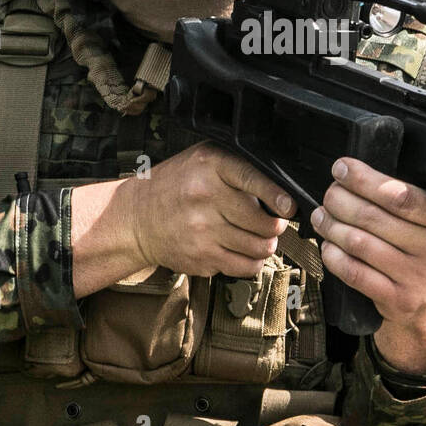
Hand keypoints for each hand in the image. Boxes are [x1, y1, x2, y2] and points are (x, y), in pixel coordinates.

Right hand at [124, 141, 294, 278]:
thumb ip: (235, 167)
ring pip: (257, 246)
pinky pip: (244, 266)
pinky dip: (254, 262)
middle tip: (275, 223)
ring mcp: (203, 230)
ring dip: (267, 245)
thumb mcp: (201, 159)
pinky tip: (248, 252)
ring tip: (262, 238)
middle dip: (275, 226)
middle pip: (261, 221)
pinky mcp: (202, 257)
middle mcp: (205, 198)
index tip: (288, 206)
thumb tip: (278, 187)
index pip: (252, 180)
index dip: (277, 196)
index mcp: (209, 167)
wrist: (136, 219)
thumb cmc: (173, 186)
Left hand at [311, 157, 425, 374]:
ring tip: (322, 216)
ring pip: (360, 243)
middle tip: (330, 194)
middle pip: (374, 218)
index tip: (341, 168)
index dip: (365, 180)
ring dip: (332, 226)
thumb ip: (406, 195)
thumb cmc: (423, 246)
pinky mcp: (399, 300)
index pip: (402, 196)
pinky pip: (354, 272)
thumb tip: (352, 172)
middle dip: (341, 200)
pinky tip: (329, 245)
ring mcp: (420, 278)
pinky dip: (334, 255)